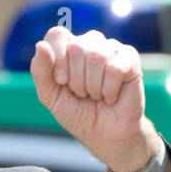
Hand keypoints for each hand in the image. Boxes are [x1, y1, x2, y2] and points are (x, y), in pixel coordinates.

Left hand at [30, 26, 157, 171]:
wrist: (105, 136)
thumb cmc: (77, 113)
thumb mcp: (50, 96)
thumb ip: (40, 71)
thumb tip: (41, 45)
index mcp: (67, 47)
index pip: (57, 35)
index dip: (57, 62)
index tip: (61, 83)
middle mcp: (90, 42)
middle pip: (76, 47)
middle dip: (75, 80)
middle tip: (83, 93)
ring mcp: (111, 48)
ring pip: (96, 56)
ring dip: (93, 86)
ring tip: (96, 95)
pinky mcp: (130, 59)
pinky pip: (115, 68)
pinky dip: (109, 90)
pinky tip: (111, 96)